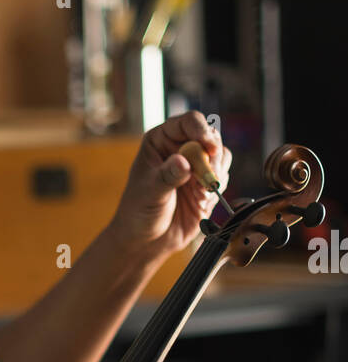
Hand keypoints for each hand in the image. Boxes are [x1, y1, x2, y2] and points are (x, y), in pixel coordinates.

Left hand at [110, 111, 232, 258]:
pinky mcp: (206, 184)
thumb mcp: (150, 192)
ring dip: (217, 172)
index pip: (188, 122)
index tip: (209, 147)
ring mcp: (195, 165)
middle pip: (210, 136)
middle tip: (210, 175)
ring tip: (201, 192)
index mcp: (161, 140)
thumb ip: (167, 176)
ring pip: (221, 155)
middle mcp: (180, 148)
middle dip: (213, 155)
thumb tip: (183, 162)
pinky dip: (218, 188)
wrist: (147, 240)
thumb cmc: (138, 212)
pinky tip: (201, 201)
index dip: (202, 130)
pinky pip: (223, 177)